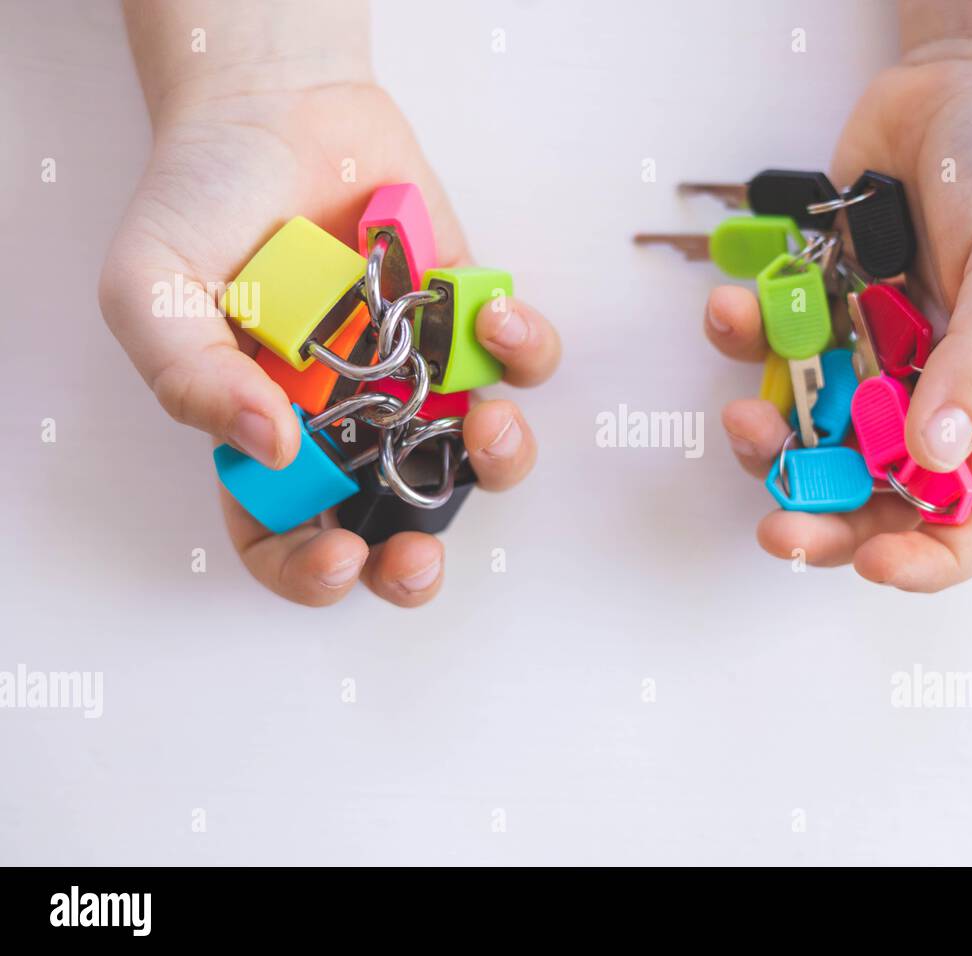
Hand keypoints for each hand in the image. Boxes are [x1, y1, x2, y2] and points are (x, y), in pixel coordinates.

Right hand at [100, 78, 558, 606]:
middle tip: (420, 555)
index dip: (306, 570)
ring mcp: (416, 374)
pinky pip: (519, 364)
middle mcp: (347, 417)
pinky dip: (523, 352)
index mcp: (262, 429)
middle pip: (388, 520)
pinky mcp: (468, 324)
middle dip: (413, 562)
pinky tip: (494, 314)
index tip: (336, 556)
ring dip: (498, 460)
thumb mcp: (152, 286)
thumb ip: (190, 375)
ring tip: (486, 421)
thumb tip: (270, 446)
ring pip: (477, 458)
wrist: (276, 106)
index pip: (279, 533)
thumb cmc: (202, 200)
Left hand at [706, 11, 971, 590]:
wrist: (965, 75)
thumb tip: (938, 455)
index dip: (934, 557)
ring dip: (768, 438)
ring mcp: (872, 351)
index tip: (876, 562)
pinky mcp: (822, 306)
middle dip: (824, 520)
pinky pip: (771, 347)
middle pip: (877, 493)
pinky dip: (745, 338)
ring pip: (809, 432)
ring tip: (742, 409)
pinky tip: (735, 306)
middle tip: (776, 523)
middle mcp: (931, 389)